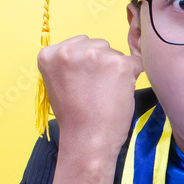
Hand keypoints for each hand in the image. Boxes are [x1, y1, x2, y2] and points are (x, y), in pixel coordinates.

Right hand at [38, 35, 141, 156]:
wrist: (87, 140)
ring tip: (105, 94)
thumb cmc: (75, 117)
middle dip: (101, 63)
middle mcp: (70, 50)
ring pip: (115, 53)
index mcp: (50, 54)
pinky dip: (131, 77)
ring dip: (115, 69)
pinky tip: (119, 93)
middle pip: (97, 45)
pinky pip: (134, 63)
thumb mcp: (57, 83)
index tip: (84, 82)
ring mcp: (95, 55)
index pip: (78, 44)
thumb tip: (91, 51)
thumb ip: (69, 63)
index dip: (86, 64)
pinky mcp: (119, 64)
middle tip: (96, 90)